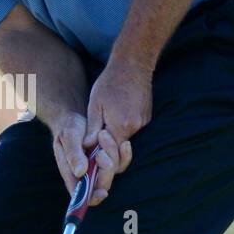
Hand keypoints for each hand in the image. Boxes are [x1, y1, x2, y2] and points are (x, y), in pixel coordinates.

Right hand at [50, 110, 120, 207]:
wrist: (75, 116)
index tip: (102, 192)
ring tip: (103, 134)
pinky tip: (124, 143)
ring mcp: (100, 167)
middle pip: (103, 185)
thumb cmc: (67, 127)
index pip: (83, 196)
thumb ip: (73, 154)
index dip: (94, 197)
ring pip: (114, 171)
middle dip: (105, 169)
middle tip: (100, 152)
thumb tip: (80, 172)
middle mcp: (87, 174)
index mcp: (72, 174)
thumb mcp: (67, 137)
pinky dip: (124, 153)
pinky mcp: (110, 158)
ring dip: (113, 154)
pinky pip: (122, 161)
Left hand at [82, 59, 152, 203]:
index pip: (112, 156)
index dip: (103, 165)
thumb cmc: (110, 83)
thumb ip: (91, 129)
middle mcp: (135, 128)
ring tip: (100, 139)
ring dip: (114, 145)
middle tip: (96, 161)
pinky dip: (121, 134)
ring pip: (126, 143)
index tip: (93, 169)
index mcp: (120, 126)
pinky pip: (132, 133)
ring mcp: (143, 123)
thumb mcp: (95, 104)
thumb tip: (87, 148)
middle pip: (121, 155)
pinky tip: (112, 126)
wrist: (133, 64)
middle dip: (109, 161)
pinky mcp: (145, 118)